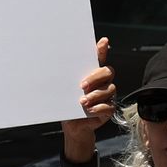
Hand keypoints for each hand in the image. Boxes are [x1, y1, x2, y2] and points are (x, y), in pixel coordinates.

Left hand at [61, 38, 115, 153]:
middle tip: (82, 85)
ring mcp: (108, 96)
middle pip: (107, 72)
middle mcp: (103, 82)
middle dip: (95, 77)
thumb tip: (57, 61)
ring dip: (95, 95)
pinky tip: (89, 110)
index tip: (102, 41)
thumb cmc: (69, 104)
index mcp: (93, 74)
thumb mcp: (66, 89)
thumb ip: (67, 76)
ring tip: (82, 102)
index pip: (100, 58)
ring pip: (109, 89)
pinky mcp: (109, 109)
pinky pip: (109, 106)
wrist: (72, 125)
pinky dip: (99, 108)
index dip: (102, 50)